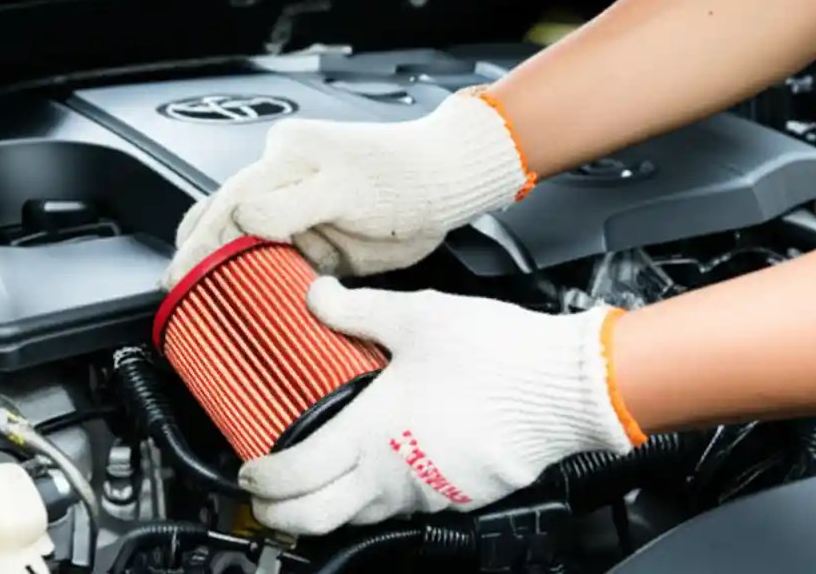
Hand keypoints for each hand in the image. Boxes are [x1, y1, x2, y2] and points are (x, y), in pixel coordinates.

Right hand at [161, 89, 534, 288]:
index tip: (179, 275)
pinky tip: (240, 288)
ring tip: (192, 290)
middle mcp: (284, 178)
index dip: (200, 242)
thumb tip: (241, 218)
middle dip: (197, 252)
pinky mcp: (316, 230)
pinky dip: (255, 270)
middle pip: (224, 216)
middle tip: (174, 288)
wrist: (446, 183)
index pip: (228, 204)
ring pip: (244, 235)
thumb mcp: (345, 190)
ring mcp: (299, 206)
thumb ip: (291, 205)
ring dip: (221, 260)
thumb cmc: (407, 179)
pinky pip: (275, 252)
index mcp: (286, 158)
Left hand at [238, 279, 644, 534]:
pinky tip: (383, 469)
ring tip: (320, 481)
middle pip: (318, 518)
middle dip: (283, 514)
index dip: (263, 480)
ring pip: (363, 516)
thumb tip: (318, 297)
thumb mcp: (416, 317)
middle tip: (266, 499)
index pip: (296, 475)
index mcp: (372, 434)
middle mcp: (394, 475)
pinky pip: (406, 507)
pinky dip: (380, 498)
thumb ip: (357, 310)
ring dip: (332, 506)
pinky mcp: (460, 497)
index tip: (249, 472)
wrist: (566, 385)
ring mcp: (429, 493)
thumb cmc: (498, 355)